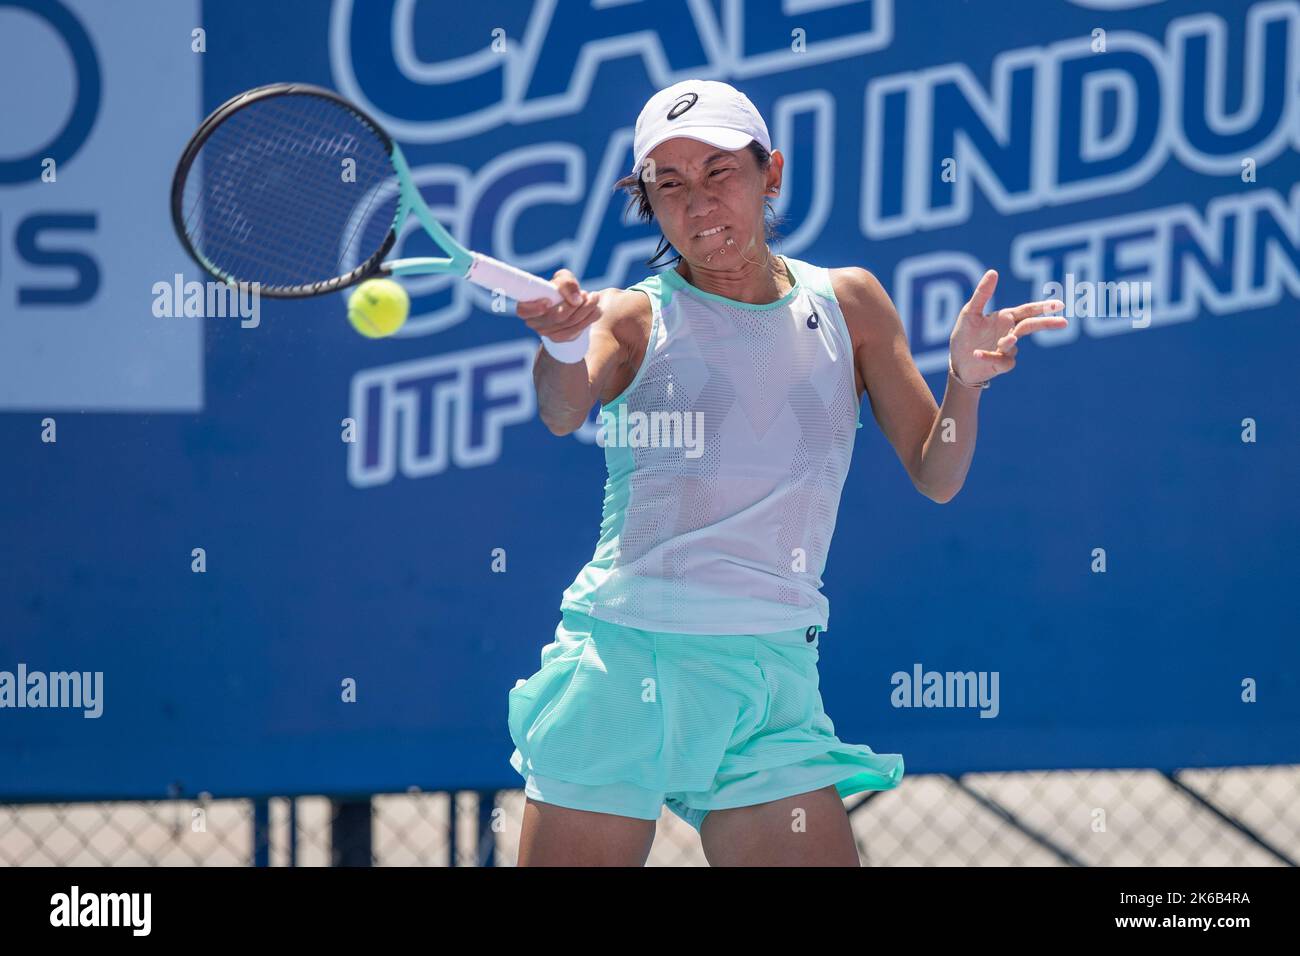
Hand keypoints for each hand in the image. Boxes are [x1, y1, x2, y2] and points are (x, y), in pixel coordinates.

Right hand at [516, 268, 598, 341]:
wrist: (571, 304)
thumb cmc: (561, 289)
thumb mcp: (562, 279)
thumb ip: (566, 283)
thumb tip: (576, 300)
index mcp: (527, 306)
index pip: (523, 311)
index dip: (534, 308)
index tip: (548, 302)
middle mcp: (535, 322)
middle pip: (556, 316)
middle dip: (574, 304)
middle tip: (586, 293)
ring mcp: (548, 333)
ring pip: (570, 323)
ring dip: (587, 308)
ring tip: (594, 297)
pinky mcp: (562, 338)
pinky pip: (579, 329)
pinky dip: (590, 317)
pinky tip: (596, 308)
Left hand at [949, 269, 1067, 384]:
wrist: (957, 362)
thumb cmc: (964, 335)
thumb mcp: (970, 312)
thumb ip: (982, 294)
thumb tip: (994, 271)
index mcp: (1006, 318)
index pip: (1027, 311)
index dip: (1043, 307)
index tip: (1059, 304)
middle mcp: (1009, 332)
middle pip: (1030, 326)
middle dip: (1047, 323)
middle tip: (1064, 322)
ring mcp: (1007, 349)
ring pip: (1013, 345)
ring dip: (1008, 342)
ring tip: (1002, 342)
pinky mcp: (1001, 364)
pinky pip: (1002, 360)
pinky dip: (989, 357)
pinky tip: (977, 354)